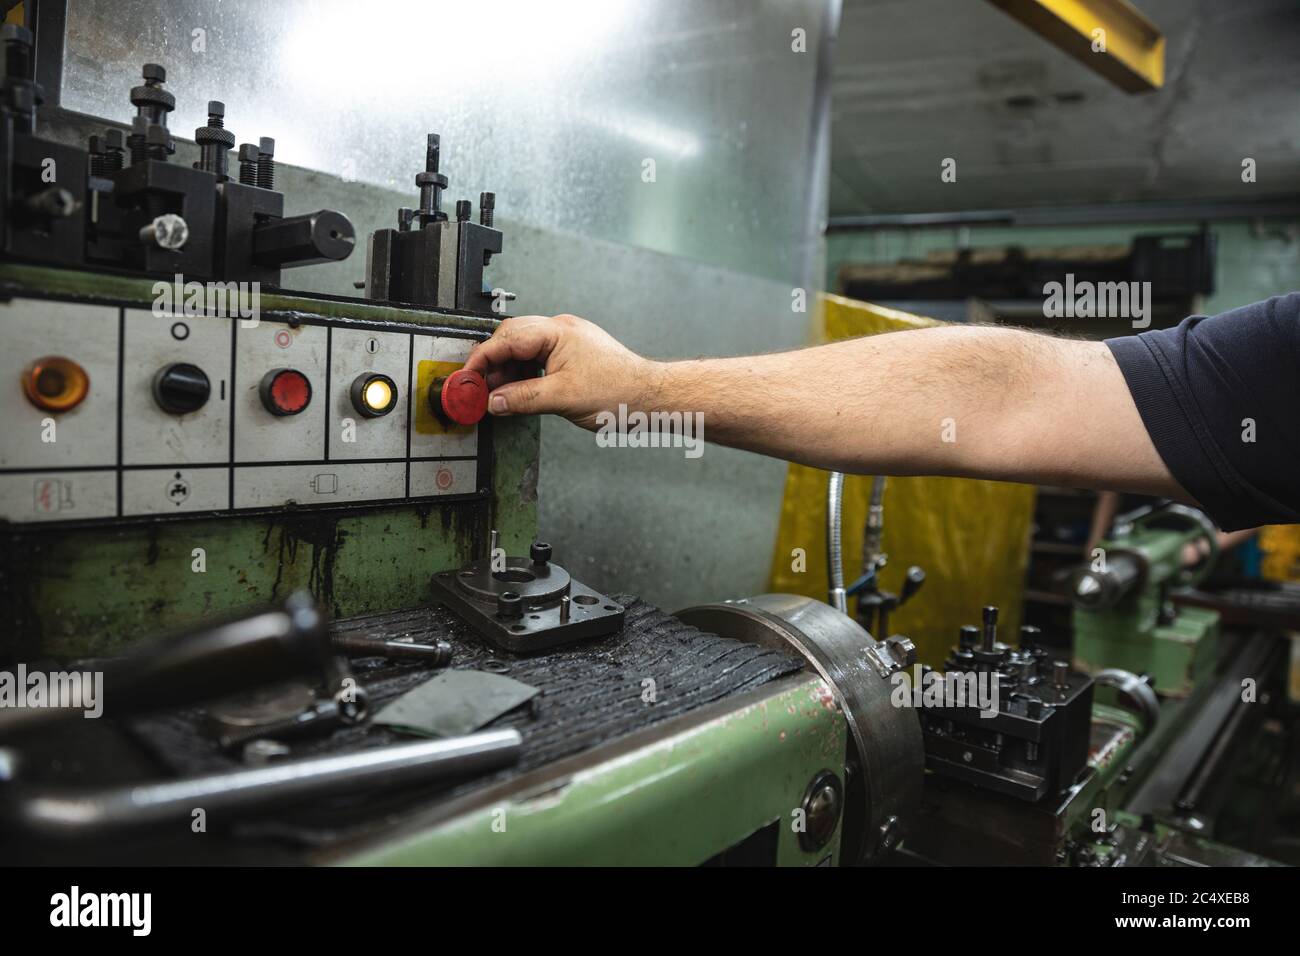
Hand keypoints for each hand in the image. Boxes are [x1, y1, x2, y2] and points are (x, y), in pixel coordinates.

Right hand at [464, 314, 653, 428]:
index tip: (467, 378)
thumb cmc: (619, 391)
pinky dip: (524, 374)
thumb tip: (493, 401)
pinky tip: (520, 391)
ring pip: (524, 349)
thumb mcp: (561, 399)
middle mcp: (562, 330)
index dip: (482, 359)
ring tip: (501, 395)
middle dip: (493, 364)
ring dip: (508, 371)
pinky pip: (538, 358)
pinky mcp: (573, 354)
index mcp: (557, 332)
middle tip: (480, 389)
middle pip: (511, 339)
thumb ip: (521, 398)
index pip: (506, 339)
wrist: (650, 397)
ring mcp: (568, 341)